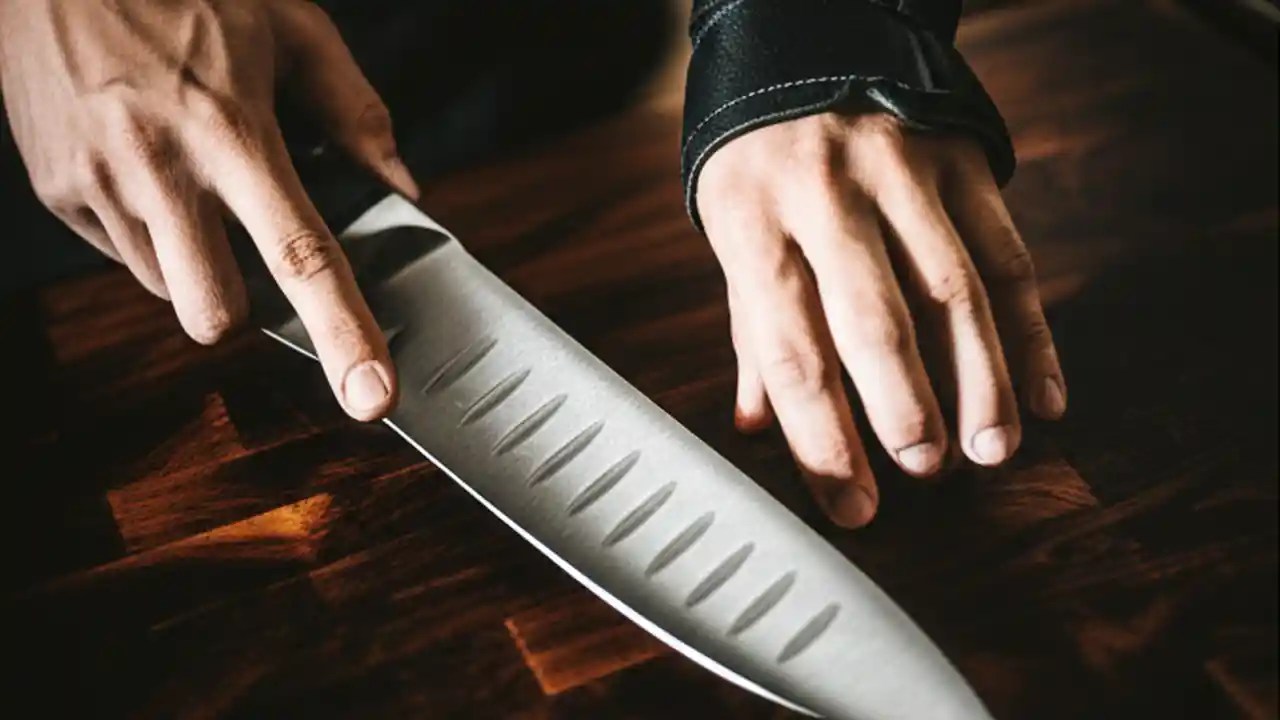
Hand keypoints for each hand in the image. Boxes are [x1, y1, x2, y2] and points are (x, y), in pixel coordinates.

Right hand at [0, 0, 417, 419]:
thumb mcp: (289, 27)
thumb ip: (355, 112)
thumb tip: (402, 189)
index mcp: (234, 131)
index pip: (302, 256)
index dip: (344, 334)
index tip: (372, 396)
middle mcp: (162, 167)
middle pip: (214, 312)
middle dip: (241, 307)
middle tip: (247, 248)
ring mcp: (97, 182)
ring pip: (164, 290)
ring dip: (191, 263)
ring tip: (186, 178)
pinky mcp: (54, 189)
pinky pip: (119, 254)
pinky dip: (146, 234)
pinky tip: (143, 167)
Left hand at [697, 113, 1065, 527]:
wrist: (807, 42)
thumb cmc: (760, 162)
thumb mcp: (733, 231)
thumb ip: (751, 329)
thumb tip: (756, 427)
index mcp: (754, 224)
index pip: (788, 350)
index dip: (822, 438)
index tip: (852, 505)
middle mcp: (827, 196)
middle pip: (874, 317)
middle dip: (904, 406)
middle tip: (927, 473)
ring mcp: (900, 173)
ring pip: (954, 288)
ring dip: (982, 378)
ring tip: (993, 449)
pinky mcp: (960, 160)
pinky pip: (1006, 253)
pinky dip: (1030, 330)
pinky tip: (1043, 393)